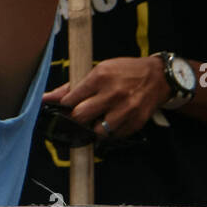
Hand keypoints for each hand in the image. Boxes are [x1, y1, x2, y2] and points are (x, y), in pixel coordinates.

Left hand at [44, 56, 172, 138]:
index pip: (71, 100)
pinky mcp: (136, 122)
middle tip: (74, 118)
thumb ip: (72, 86)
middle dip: (74, 120)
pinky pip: (115, 136)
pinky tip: (108, 123)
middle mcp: (113, 94)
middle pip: (81, 117)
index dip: (63, 107)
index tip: (62, 109)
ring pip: (98, 131)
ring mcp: (126, 109)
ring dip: (92, 129)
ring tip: (93, 122)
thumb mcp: (98, 70)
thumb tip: (48, 98)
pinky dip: (109, 133)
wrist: (159, 77)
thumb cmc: (124, 72)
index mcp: (99, 77)